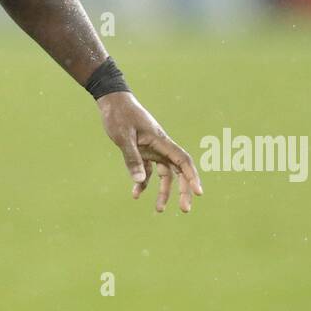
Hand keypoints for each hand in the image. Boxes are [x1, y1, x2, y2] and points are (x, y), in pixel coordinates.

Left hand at [97, 91, 202, 212]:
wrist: (112, 101)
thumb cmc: (119, 115)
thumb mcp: (123, 137)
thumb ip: (132, 158)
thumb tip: (141, 182)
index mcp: (161, 141)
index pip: (183, 160)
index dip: (192, 176)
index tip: (198, 193)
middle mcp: (160, 146)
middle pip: (178, 170)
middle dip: (183, 190)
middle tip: (185, 210)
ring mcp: (152, 149)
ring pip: (165, 173)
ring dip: (164, 192)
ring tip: (159, 210)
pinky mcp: (142, 151)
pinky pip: (148, 171)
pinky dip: (143, 183)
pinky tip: (136, 194)